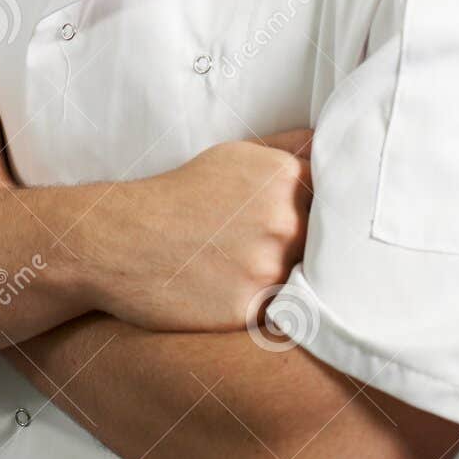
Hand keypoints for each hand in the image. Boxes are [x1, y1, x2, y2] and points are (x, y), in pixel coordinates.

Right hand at [82, 128, 312, 332]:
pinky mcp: (250, 308)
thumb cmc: (178, 196)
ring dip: (290, 282)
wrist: (120, 240)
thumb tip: (328, 143)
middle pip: (327, 246)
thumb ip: (288, 151)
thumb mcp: (233, 156)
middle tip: (275, 255)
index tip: (319, 228)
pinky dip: (268, 309)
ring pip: (306, 282)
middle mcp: (283, 219)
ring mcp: (267, 265)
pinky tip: (241, 297)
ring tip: (252, 276)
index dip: (330, 218)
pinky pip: (280, 314)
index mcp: (284, 176)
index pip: (338, 201)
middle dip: (310, 252)